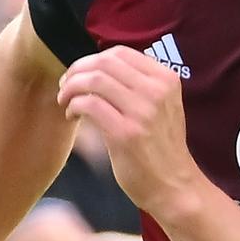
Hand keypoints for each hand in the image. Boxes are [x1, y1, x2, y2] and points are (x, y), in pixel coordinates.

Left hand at [57, 47, 198, 214]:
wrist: (175, 187)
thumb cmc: (160, 149)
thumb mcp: (160, 107)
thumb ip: (137, 86)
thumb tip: (96, 70)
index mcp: (166, 79)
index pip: (119, 53)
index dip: (91, 60)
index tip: (79, 74)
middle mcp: (156, 90)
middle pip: (104, 62)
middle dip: (77, 71)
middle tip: (64, 86)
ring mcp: (142, 111)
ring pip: (94, 80)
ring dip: (71, 88)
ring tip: (65, 102)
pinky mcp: (125, 133)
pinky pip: (90, 104)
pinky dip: (74, 106)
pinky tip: (72, 116)